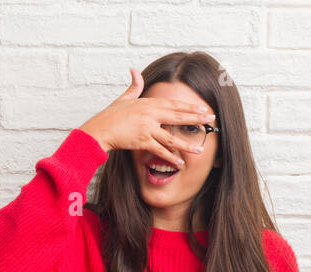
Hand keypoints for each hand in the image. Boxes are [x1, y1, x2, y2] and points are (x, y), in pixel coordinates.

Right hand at [77, 67, 214, 166]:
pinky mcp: (142, 141)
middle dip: (196, 119)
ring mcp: (147, 128)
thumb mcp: (123, 98)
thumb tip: (134, 70)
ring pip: (171, 137)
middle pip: (178, 116)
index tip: (203, 109)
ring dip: (187, 144)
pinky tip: (180, 162)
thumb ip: (134, 86)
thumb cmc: (109, 115)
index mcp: (148, 103)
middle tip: (211, 120)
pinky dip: (170, 157)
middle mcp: (150, 114)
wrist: (99, 130)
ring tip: (200, 149)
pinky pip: (160, 150)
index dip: (190, 107)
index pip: (174, 104)